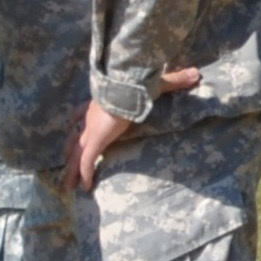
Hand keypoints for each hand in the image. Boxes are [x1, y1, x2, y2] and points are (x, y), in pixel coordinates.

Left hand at [68, 68, 202, 190]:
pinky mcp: (96, 140)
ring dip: (71, 170)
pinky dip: (85, 174)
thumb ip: (174, 79)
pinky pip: (87, 162)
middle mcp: (89, 119)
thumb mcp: (156, 83)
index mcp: (99, 105)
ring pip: (76, 154)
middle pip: (74, 139)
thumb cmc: (138, 83)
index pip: (82, 115)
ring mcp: (91, 130)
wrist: (127, 85)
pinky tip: (86, 187)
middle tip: (65, 166)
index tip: (74, 132)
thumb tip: (196, 73)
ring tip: (69, 186)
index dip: (77, 125)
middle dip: (69, 153)